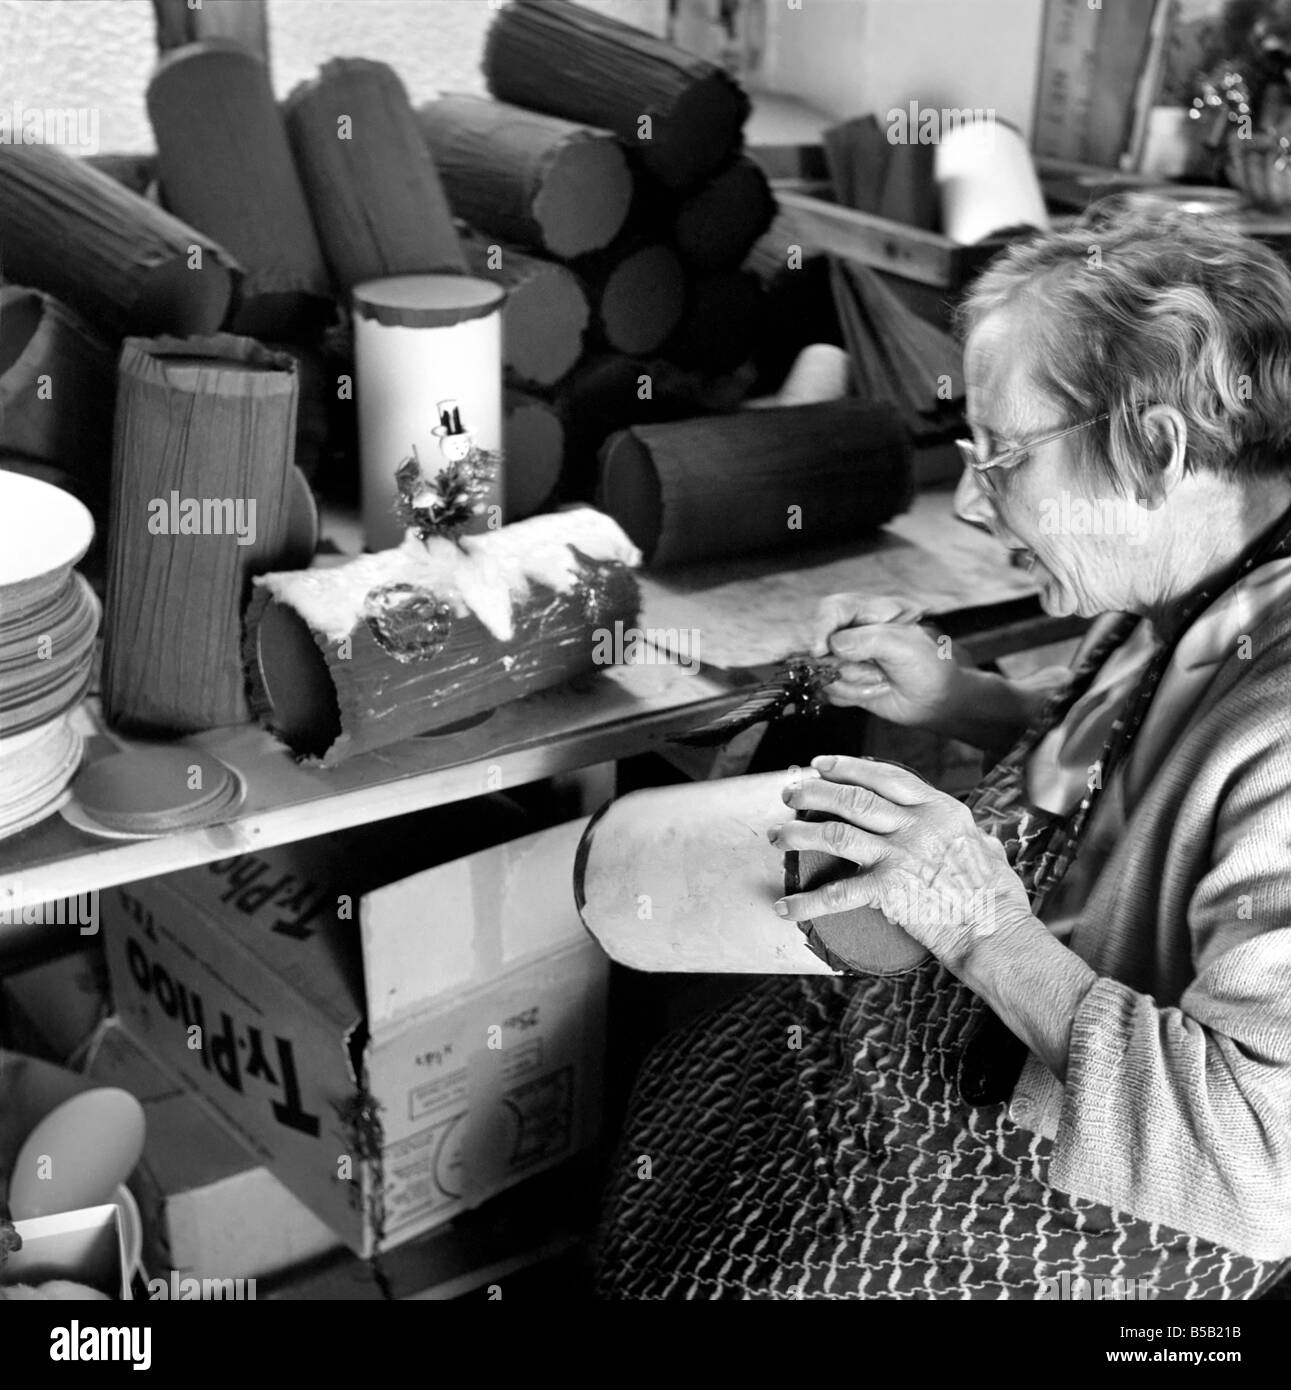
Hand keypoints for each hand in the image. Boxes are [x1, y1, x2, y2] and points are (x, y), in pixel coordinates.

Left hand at [769, 755, 1034, 969]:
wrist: (997, 935)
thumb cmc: (997, 898)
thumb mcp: (987, 850)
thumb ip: (970, 835)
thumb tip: (971, 832)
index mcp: (941, 810)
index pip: (886, 776)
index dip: (849, 767)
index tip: (821, 764)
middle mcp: (917, 826)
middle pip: (853, 799)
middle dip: (813, 792)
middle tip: (789, 794)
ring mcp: (900, 855)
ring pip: (836, 833)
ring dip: (799, 833)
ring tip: (777, 835)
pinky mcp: (889, 890)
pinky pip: (837, 893)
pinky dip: (807, 900)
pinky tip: (784, 906)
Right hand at [809, 593, 969, 730]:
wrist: (938, 701)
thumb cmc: (931, 666)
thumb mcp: (906, 646)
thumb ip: (869, 639)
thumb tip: (833, 645)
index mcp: (872, 610)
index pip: (832, 609)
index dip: (822, 628)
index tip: (822, 650)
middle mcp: (855, 632)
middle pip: (822, 645)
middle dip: (847, 665)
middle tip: (877, 671)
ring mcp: (848, 658)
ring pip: (825, 671)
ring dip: (854, 682)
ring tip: (882, 681)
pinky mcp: (845, 681)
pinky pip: (829, 691)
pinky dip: (851, 695)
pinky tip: (875, 691)